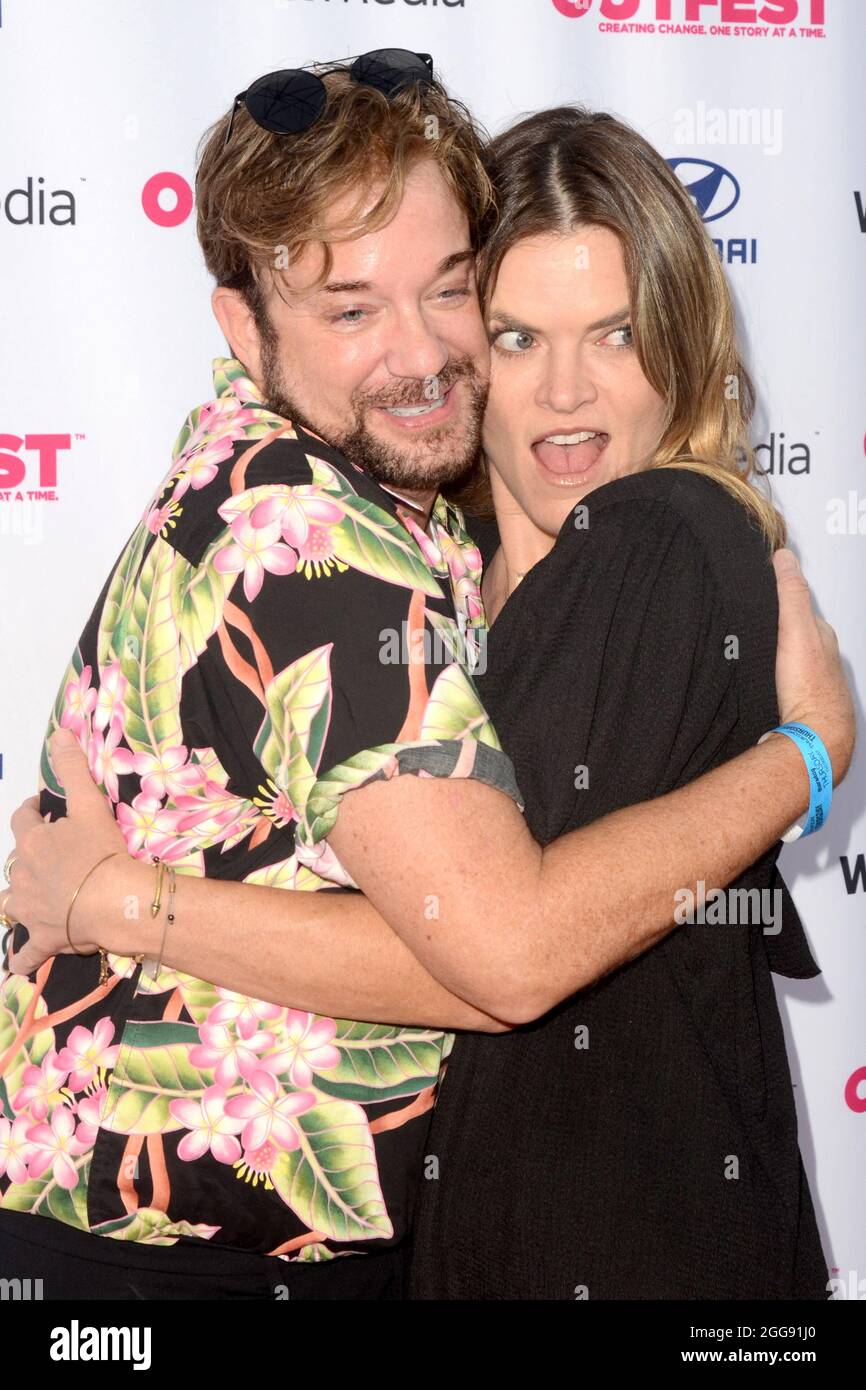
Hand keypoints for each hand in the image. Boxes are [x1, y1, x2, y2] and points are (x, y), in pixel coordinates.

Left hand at [3, 728, 127, 975]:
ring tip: (30, 900)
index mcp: (33, 841)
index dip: (30, 812)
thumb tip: (58, 733)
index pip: (22, 819)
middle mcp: (22, 874)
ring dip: (18, 902)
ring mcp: (29, 909)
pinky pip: (25, 952)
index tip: (39, 808)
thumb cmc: (101, 852)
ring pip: (11, 904)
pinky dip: (23, 957)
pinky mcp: (41, 937)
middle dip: (28, 859)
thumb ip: (72, 769)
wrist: (112, 900)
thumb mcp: (89, 804)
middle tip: (50, 857)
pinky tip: (20, 962)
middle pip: (16, 863)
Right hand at [773, 548, 854, 784]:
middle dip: (781, 629)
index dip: (783, 599)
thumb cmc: (808, 688)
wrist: (814, 739)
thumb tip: (783, 557)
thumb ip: (790, 594)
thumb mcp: (796, 630)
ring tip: (756, 656)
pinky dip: (779, 680)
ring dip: (779, 658)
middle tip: (755, 624)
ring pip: (795, 662)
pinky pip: (790, 685)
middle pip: (799, 636)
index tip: (765, 591)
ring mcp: (816, 685)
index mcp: (823, 637)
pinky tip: (766, 686)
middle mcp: (824, 660)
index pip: (802, 608)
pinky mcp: (804, 707)